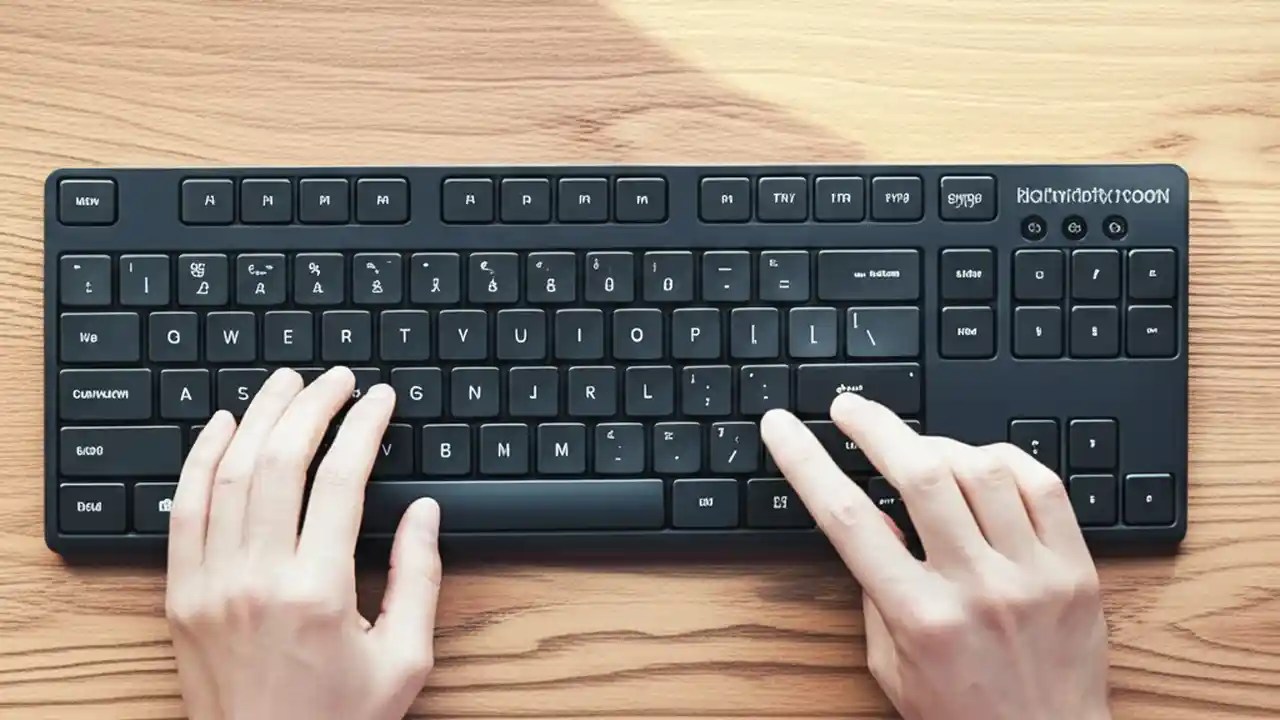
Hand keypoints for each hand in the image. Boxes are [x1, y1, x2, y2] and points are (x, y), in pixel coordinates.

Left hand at [165, 367, 441, 719]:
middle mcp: (258, 579)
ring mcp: (211, 585)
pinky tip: (220, 427)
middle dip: (312, 406)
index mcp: (318, 591)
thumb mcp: (403, 659)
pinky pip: (182, 510)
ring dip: (258, 417)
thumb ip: (418, 578)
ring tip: (285, 383)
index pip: (339, 480)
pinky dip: (199, 460)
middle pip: (281, 461)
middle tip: (337, 379)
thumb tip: (425, 512)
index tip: (380, 401)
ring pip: (229, 474)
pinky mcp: (181, 595)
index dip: (364, 428)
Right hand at [761, 393, 1109, 719]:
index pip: (848, 519)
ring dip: (940, 442)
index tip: (782, 428)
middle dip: (874, 426)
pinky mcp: (1076, 569)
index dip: (806, 463)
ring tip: (919, 446)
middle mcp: (977, 589)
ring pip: (982, 469)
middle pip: (921, 475)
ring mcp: (1032, 575)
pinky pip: (1044, 484)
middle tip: (849, 407)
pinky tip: (982, 463)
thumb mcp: (890, 666)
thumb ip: (875, 592)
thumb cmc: (962, 715)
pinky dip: (1004, 459)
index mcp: (920, 618)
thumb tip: (868, 519)